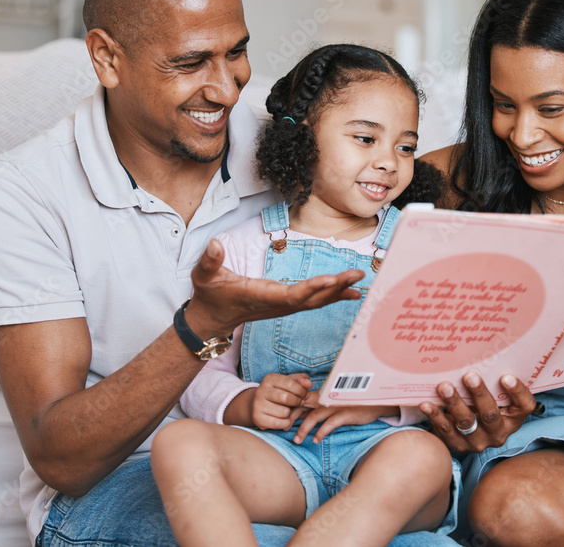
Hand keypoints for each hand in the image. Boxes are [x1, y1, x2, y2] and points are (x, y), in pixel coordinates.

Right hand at [185, 239, 363, 338]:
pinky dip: (334, 296)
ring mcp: (283, 307)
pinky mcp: (287, 305)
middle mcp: (276, 304)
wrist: (212, 320)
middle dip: (334, 287)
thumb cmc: (209, 296)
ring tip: (360, 282)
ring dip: (339, 291)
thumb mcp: (203, 276)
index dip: (310, 289)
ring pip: (315, 301)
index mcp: (260, 296)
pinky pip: (314, 302)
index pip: (289, 295)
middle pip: (310, 298)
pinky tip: (352, 292)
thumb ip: (210, 260)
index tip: (330, 280)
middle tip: (357, 275)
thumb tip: (214, 244)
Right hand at [251, 373, 313, 430]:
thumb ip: (300, 380)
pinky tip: (284, 419)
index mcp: (270, 378)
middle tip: (300, 403)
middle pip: (287, 398)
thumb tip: (309, 384)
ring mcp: (258, 405)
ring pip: (284, 413)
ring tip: (288, 410)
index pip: (290, 383)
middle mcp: (261, 390)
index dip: (302, 390)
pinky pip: (279, 423)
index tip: (305, 394)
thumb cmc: (279, 392)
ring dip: (291, 414)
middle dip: (298, 402)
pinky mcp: (258, 418)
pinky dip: (286, 423)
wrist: (258, 404)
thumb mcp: (288, 382)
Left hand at [293, 393, 392, 443]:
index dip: (290, 410)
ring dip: (303, 429)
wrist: (376, 402)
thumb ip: (322, 408)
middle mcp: (327, 399)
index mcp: (323, 396)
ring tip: (297, 440)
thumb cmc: (354, 404)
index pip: (302, 400)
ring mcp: (336, 405)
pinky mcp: (345, 413)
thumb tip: (306, 418)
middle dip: (291, 418)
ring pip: (314, 417)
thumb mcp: (336, 404)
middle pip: (304, 406)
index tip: (282, 422)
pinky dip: (321, 432)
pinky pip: (330, 424)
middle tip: (283, 430)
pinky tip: (317, 440)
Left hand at [419, 373, 536, 453]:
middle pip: (491, 415)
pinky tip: (427, 403)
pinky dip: (435, 415)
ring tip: (444, 386)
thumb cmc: (482, 406)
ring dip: (454, 403)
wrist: (464, 434)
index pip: (524, 406)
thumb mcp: (494, 397)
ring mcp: (477, 441)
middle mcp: (497, 433)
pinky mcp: (457, 445)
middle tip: (469, 376)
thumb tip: (481, 349)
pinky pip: (445, 430)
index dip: (517, 392)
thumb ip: (493, 381)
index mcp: (513, 418)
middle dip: (479, 394)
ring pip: (466, 422)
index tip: (506, 376)